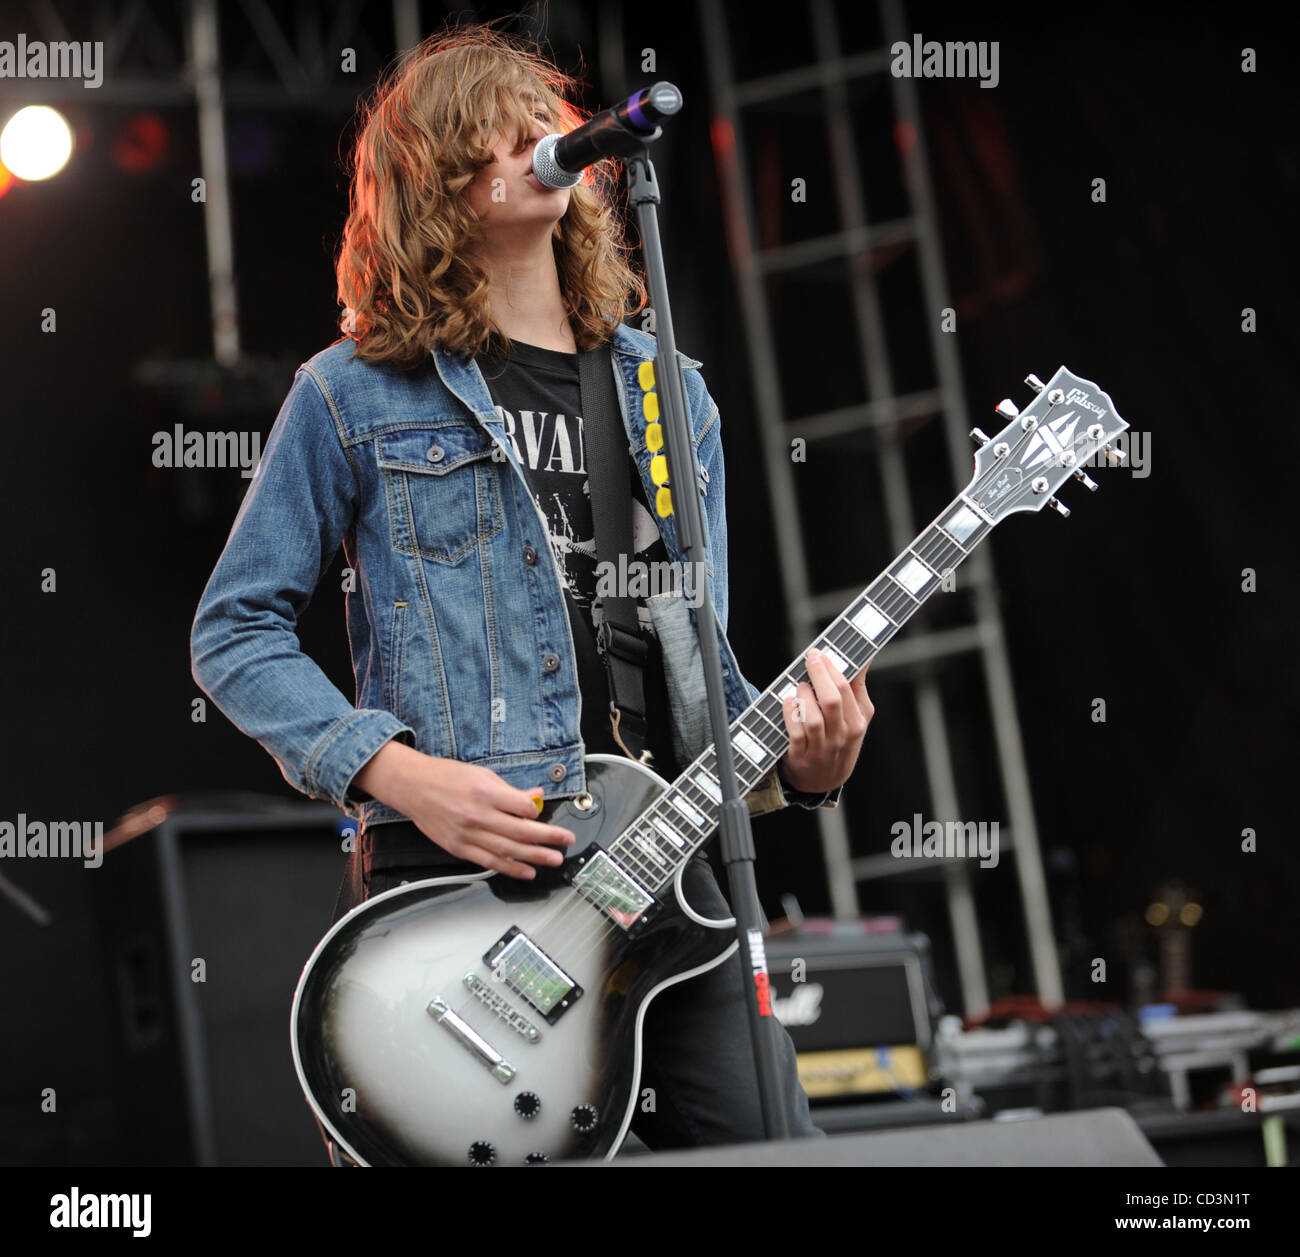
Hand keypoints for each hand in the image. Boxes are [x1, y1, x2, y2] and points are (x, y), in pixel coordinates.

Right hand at [354, 742, 574, 878]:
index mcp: (484, 792)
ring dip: (533, 857)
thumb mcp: (482, 774)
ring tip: (552, 860)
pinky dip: (509, 868)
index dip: (536, 812)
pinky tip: (526, 871)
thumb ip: (510, 790)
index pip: (521, 807)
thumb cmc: (446, 777)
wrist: (413, 787)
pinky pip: (488, 861)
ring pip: (507, 850)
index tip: (544, 813)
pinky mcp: (458, 848)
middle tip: (566, 842)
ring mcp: (467, 834)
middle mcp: (477, 815)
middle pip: (519, 831)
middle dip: (547, 838)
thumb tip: (534, 796)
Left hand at [777, 648, 872, 794]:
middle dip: (818, 674)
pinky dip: (790, 714)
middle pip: (831, 700)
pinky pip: (795, 733)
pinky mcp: (801, 756)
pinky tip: (789, 702)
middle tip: (810, 658)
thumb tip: (865, 657)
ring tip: (800, 686)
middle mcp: (841, 736)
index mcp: (856, 722)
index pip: (847, 689)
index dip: (832, 668)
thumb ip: (858, 687)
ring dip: (804, 696)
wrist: (825, 780)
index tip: (821, 653)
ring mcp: (822, 748)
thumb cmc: (842, 739)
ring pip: (813, 718)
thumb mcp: (857, 716)